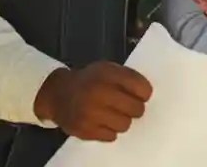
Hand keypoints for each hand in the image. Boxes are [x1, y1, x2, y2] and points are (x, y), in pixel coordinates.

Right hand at [33, 62, 152, 141]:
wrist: (58, 93)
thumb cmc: (89, 81)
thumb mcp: (107, 69)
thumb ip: (127, 78)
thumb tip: (147, 95)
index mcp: (107, 73)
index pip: (141, 87)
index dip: (144, 93)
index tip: (141, 95)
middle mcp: (98, 92)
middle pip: (136, 109)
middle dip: (135, 108)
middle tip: (127, 106)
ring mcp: (90, 112)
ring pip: (125, 125)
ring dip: (122, 120)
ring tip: (112, 113)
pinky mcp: (85, 130)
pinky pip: (111, 136)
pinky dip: (109, 130)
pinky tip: (101, 121)